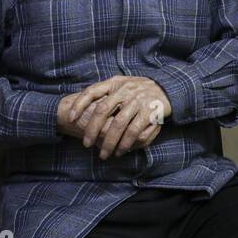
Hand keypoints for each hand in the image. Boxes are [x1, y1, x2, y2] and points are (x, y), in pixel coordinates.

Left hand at [56, 76, 171, 158]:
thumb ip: (106, 91)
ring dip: (109, 141)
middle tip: (86, 144)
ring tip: (103, 154)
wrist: (168, 87)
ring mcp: (138, 100)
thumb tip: (83, 104)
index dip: (79, 104)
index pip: (92, 91)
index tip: (70, 118)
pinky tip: (120, 151)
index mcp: (115, 83)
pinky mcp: (149, 111)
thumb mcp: (123, 84)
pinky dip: (125, 143)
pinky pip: (134, 130)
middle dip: (92, 129)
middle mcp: (125, 90)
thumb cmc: (140, 89)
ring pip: (118, 124)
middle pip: (102, 110)